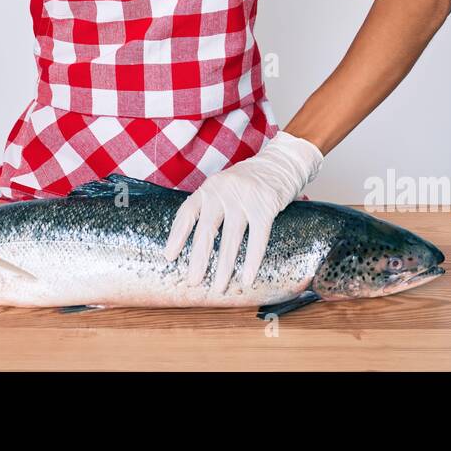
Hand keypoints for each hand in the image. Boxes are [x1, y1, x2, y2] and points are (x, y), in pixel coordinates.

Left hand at [162, 129, 324, 293]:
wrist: (281, 162)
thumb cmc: (249, 181)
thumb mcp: (223, 187)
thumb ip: (210, 206)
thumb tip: (197, 242)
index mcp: (209, 188)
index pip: (187, 212)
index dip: (177, 235)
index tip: (169, 256)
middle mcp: (223, 192)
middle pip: (207, 230)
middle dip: (198, 259)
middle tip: (192, 281)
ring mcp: (244, 198)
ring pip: (231, 238)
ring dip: (224, 267)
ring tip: (218, 287)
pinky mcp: (265, 206)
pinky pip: (257, 238)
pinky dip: (252, 260)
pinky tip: (247, 277)